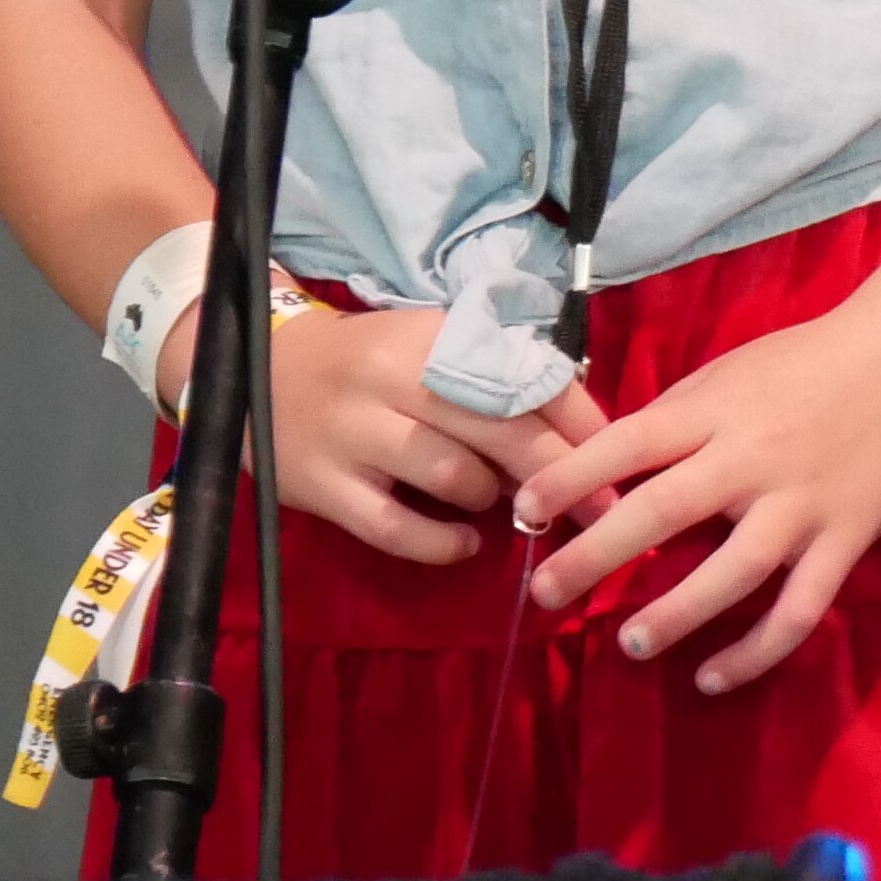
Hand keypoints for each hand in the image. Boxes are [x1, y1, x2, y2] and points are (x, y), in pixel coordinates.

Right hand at [159, 302, 589, 567]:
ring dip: (493, 498)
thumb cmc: (372, 360)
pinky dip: (441, 543)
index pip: (524, 375)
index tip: (617, 456)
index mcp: (433, 336)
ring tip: (504, 505)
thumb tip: (585, 420)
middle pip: (500, 429)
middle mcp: (395, 379)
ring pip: (453, 476)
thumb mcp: (433, 343)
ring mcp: (355, 434)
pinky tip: (464, 543)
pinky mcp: (324, 487)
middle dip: (559, 473)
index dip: (578, 420)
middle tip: (599, 509)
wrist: (264, 367)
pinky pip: (395, 528)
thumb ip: (498, 371)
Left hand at [511, 299, 880, 692]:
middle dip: (596, 556)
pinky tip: (712, 679)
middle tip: (546, 594)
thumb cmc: (804, 364)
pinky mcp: (843, 540)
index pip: (628, 444)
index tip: (523, 512)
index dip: (570, 478)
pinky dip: (754, 652)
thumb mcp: (728, 374)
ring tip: (630, 643)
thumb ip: (674, 420)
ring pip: (733, 572)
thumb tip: (606, 468)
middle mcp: (752, 459)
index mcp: (716, 411)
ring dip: (676, 613)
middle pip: (663, 510)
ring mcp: (800, 505)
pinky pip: (797, 610)